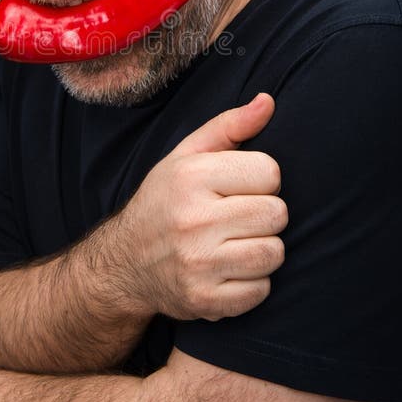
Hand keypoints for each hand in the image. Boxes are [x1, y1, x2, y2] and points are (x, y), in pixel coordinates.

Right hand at [117, 94, 286, 320]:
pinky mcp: (205, 300)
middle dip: (265, 214)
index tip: (241, 187)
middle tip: (240, 217)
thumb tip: (269, 101)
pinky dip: (253, 283)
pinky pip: (262, 290)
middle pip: (277, 213)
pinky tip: (229, 270)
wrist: (124, 263)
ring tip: (237, 243)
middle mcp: (192, 219)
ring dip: (263, 249)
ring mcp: (198, 264)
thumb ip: (229, 126)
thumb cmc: (165, 201)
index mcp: (190, 177)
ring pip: (274, 253)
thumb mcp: (186, 155)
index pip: (270, 172)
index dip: (261, 179)